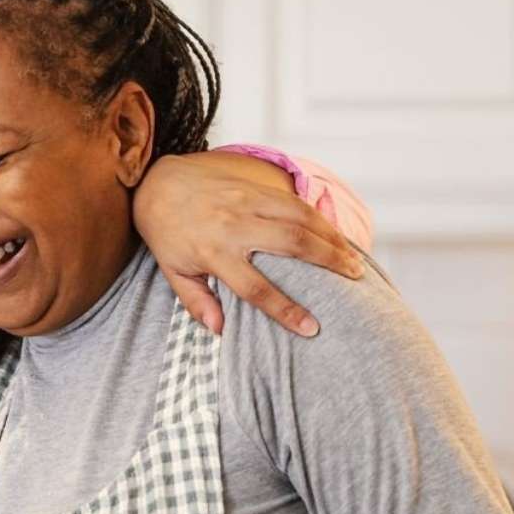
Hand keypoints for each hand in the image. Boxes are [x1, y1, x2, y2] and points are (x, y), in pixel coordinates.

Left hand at [133, 150, 364, 336]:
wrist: (159, 183)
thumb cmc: (168, 234)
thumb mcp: (173, 271)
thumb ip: (196, 300)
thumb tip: (219, 329)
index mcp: (213, 252)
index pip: (254, 288)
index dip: (284, 309)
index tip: (311, 328)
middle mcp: (234, 225)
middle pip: (290, 243)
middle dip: (327, 261)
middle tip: (354, 279)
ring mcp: (247, 202)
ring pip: (300, 217)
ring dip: (331, 238)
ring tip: (353, 261)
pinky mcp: (255, 186)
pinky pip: (295, 201)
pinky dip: (320, 218)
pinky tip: (336, 235)